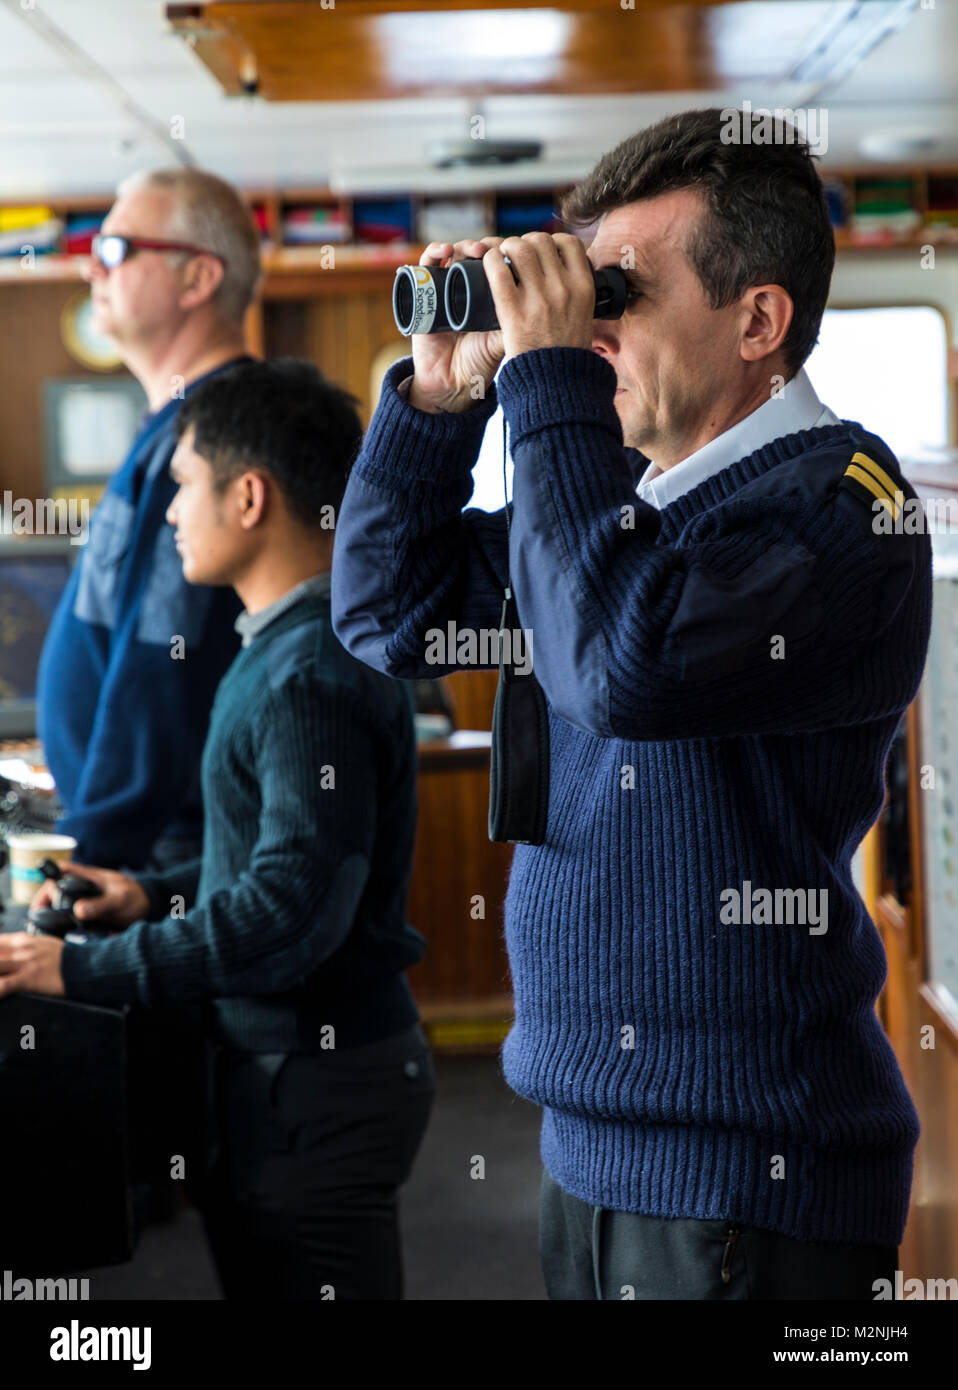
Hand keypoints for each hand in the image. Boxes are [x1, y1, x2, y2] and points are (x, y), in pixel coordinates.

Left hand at [0, 933, 64, 997]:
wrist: (84, 964)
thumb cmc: (65, 956)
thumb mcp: (43, 943)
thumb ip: (25, 946)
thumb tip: (14, 951)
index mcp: (23, 940)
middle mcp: (21, 949)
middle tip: (2, 971)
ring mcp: (24, 963)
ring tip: (0, 978)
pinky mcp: (28, 978)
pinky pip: (5, 985)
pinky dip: (0, 989)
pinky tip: (0, 993)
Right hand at [30, 861, 148, 928]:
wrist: (150, 907)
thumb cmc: (136, 897)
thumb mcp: (119, 901)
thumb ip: (101, 905)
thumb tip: (79, 910)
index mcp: (87, 877)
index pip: (59, 873)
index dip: (47, 886)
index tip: (41, 906)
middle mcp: (81, 887)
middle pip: (53, 893)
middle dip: (45, 908)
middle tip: (40, 927)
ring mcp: (83, 901)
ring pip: (59, 907)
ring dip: (53, 920)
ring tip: (48, 936)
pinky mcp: (87, 914)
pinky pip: (70, 920)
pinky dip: (65, 928)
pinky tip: (63, 940)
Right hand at [408, 237, 507, 413]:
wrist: (451, 383)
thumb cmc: (479, 363)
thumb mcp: (505, 338)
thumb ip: (521, 320)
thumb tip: (542, 295)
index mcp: (486, 294)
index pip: (496, 263)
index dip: (504, 252)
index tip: (514, 250)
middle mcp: (465, 287)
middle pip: (475, 254)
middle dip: (487, 246)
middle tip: (495, 248)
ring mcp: (444, 288)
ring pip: (453, 254)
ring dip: (464, 245)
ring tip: (476, 250)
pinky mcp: (422, 294)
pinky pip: (424, 266)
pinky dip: (433, 253)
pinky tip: (445, 252)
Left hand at [482, 232, 595, 360]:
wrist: (557, 383)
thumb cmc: (566, 351)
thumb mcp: (584, 316)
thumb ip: (576, 291)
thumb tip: (566, 269)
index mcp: (583, 287)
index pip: (569, 243)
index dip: (552, 240)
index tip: (542, 251)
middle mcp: (563, 288)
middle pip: (541, 240)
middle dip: (525, 241)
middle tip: (515, 254)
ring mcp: (539, 299)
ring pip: (519, 248)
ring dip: (506, 246)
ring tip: (500, 256)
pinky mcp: (514, 311)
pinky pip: (497, 272)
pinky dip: (489, 261)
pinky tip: (487, 264)